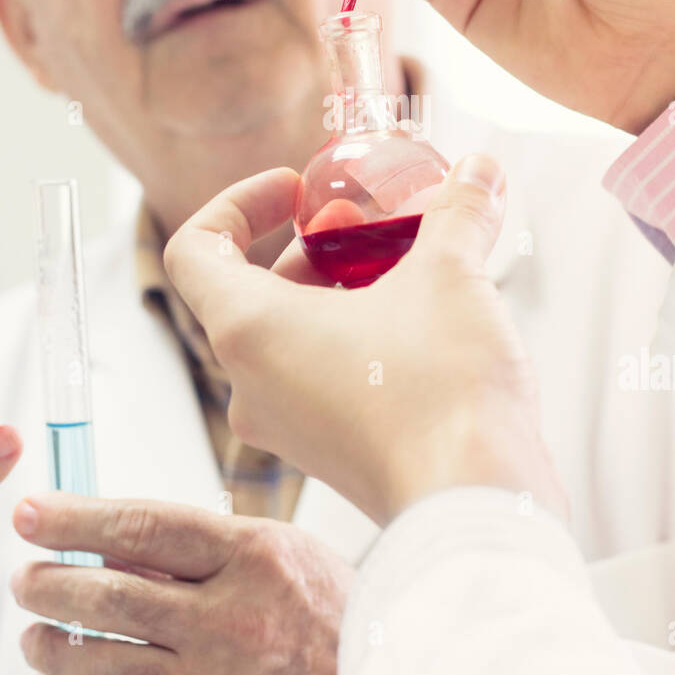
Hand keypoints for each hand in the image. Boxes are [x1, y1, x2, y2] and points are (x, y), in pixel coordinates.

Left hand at [11, 493, 351, 674]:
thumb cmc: (328, 613)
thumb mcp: (279, 550)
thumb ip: (200, 549)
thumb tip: (113, 547)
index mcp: (254, 557)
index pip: (144, 528)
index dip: (77, 519)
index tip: (35, 516)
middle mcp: (232, 621)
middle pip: (113, 598)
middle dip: (52, 584)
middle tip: (27, 577)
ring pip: (105, 666)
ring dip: (53, 645)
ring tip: (33, 630)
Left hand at [164, 159, 566, 526]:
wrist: (476, 505)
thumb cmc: (441, 393)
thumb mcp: (451, 274)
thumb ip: (459, 210)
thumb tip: (479, 169)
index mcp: (249, 330)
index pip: (195, 249)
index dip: (238, 204)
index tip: (296, 191)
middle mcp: (253, 384)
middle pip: (250, 291)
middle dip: (311, 245)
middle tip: (366, 222)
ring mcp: (289, 426)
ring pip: (290, 337)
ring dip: (338, 291)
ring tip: (407, 269)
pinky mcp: (329, 454)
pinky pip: (319, 379)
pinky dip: (356, 339)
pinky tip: (424, 325)